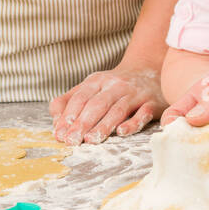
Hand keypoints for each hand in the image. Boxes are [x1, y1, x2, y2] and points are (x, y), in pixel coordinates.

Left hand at [49, 64, 166, 143]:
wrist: (148, 68)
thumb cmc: (113, 84)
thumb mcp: (90, 86)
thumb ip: (70, 101)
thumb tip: (56, 124)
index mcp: (97, 80)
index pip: (80, 98)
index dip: (68, 116)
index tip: (60, 134)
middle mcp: (115, 85)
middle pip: (96, 104)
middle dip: (82, 123)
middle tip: (71, 141)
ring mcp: (135, 93)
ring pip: (117, 110)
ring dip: (103, 126)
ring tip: (90, 140)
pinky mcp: (152, 103)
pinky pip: (143, 113)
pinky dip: (132, 123)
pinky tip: (121, 132)